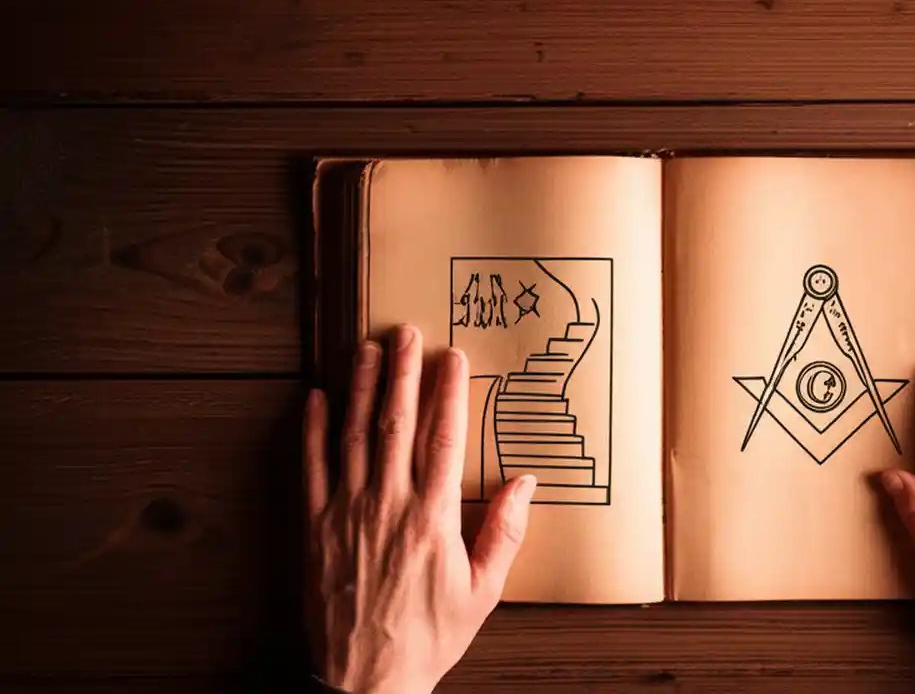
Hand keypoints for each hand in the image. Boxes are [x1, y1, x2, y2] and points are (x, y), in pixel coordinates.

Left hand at [304, 325, 536, 692]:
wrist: (365, 680)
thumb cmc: (429, 637)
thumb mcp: (483, 592)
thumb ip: (505, 533)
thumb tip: (525, 482)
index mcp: (432, 518)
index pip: (443, 438)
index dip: (448, 392)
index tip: (453, 358)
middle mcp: (387, 505)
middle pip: (396, 423)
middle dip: (402, 373)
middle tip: (406, 332)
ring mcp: (346, 512)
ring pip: (353, 435)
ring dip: (360, 387)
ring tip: (366, 349)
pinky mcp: (314, 527)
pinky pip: (311, 468)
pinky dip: (312, 430)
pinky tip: (316, 398)